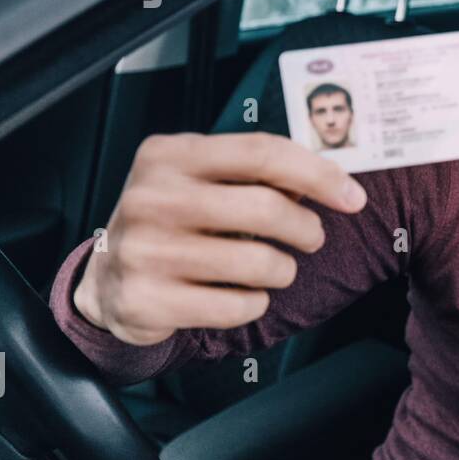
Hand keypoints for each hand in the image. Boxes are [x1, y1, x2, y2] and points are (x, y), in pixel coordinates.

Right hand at [73, 132, 366, 346]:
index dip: (318, 174)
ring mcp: (144, 250)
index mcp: (170, 155)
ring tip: (274, 269)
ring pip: (258, 263)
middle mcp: (151, 197)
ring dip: (282, 270)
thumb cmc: (172, 222)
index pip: (262, 152)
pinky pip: (237, 306)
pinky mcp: (146, 300)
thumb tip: (329, 179)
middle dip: (306, 228)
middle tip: (312, 237)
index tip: (353, 197)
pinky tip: (243, 295)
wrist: (105, 281)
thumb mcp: (202, 180)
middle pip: (267, 208)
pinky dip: (255, 304)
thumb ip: (256, 172)